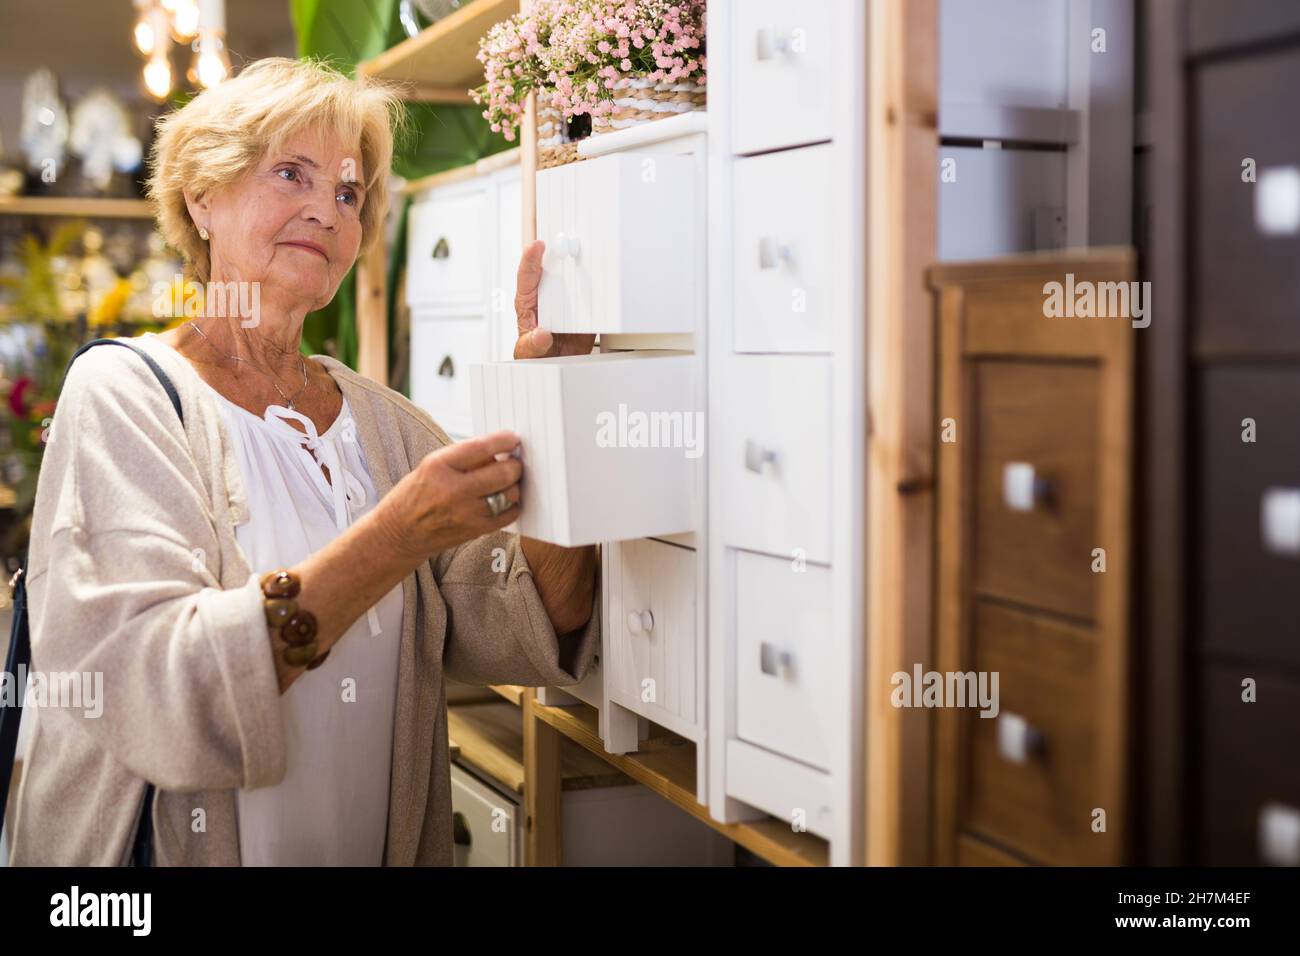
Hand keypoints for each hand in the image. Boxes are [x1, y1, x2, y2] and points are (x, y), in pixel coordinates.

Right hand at [375, 430, 523, 561]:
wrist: (397, 534)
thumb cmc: (414, 496)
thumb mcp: (430, 466)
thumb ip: (464, 458)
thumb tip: (500, 451)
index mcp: (438, 466)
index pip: (481, 447)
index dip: (503, 440)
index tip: (512, 438)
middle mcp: (453, 490)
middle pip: (503, 473)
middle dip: (514, 465)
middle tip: (514, 462)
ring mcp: (466, 513)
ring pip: (510, 494)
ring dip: (514, 485)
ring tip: (506, 482)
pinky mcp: (475, 531)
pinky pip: (508, 515)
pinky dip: (512, 505)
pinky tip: (504, 499)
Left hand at [514, 239, 596, 358]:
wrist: (555, 365)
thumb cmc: (535, 353)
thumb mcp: (528, 351)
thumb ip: (532, 344)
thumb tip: (541, 334)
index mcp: (529, 301)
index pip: (527, 275)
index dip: (531, 259)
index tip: (537, 246)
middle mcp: (548, 297)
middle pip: (554, 269)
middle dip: (560, 253)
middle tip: (567, 242)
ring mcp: (566, 303)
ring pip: (574, 280)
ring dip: (582, 269)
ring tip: (589, 258)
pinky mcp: (583, 312)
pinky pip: (592, 299)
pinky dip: (599, 291)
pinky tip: (604, 283)